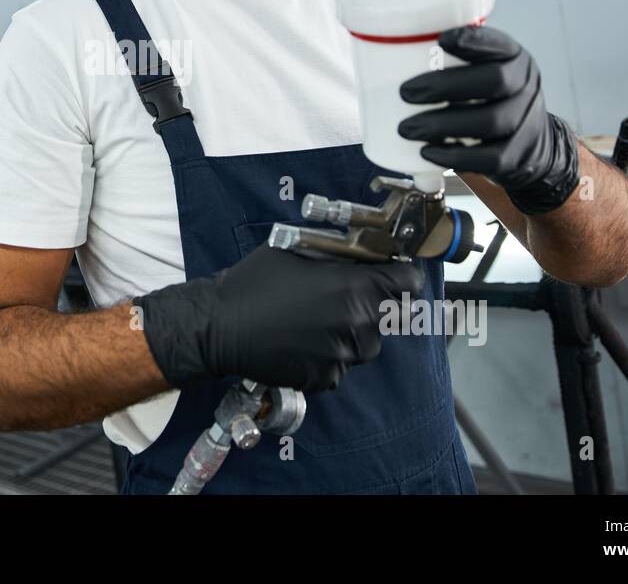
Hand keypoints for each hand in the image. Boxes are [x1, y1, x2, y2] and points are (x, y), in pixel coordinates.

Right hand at [133, 243, 422, 391]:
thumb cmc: (254, 282)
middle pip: (387, 317)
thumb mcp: (295, 250)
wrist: (221, 326)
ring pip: (364, 345)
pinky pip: (340, 367)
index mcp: (354, 287)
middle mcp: (356, 322)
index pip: (406, 283)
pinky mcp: (326, 378)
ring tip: (316, 323)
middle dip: (371, 308)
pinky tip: (302, 343)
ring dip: (350, 335)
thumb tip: (363, 250)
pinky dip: (328, 357)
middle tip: (338, 301)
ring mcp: (342, 355)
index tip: (395, 277)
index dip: (402, 277)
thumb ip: (336, 253)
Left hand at [397, 25, 579, 215]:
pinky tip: (428, 153)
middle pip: (494, 81)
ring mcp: (525, 122)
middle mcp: (525, 86)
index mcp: (513, 58)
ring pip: (489, 121)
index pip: (499, 44)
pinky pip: (488, 158)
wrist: (532, 145)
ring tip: (406, 128)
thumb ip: (449, 62)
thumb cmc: (488, 100)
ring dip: (442, 125)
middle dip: (445, 86)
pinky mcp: (516, 156)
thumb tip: (379, 53)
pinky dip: (454, 157)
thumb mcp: (481, 73)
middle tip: (405, 92)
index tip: (441, 39)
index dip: (473, 40)